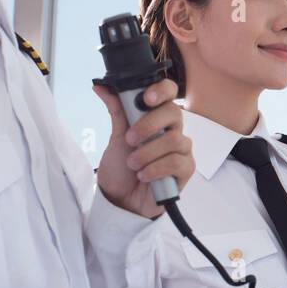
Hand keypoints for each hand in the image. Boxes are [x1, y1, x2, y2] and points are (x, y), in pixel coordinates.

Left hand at [92, 78, 194, 217]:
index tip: (145, 98)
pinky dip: (155, 169)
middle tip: (129, 139)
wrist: (122, 200)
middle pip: (174, 113)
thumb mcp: (116, 137)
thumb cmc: (122, 168)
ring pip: (173, 140)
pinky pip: (176, 162)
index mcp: (157, 117)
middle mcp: (173, 130)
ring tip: (133, 165)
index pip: (169, 92)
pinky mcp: (185, 169)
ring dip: (147, 153)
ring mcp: (181, 149)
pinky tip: (144, 176)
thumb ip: (117, 111)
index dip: (161, 90)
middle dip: (148, 125)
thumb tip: (101, 87)